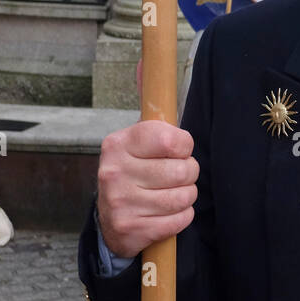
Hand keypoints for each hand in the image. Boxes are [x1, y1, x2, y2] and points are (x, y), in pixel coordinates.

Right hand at [96, 120, 199, 257]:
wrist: (109, 219)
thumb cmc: (134, 173)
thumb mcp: (137, 144)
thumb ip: (156, 123)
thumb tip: (152, 72)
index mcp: (118, 144)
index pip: (171, 140)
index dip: (185, 147)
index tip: (179, 151)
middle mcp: (114, 172)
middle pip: (182, 171)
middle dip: (189, 174)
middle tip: (180, 176)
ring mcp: (120, 202)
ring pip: (183, 197)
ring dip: (187, 196)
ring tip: (175, 193)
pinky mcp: (130, 228)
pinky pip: (179, 220)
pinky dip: (182, 216)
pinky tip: (169, 212)